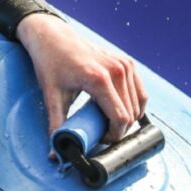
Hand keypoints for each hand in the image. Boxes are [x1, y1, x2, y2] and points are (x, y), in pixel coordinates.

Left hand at [15, 12, 147, 145]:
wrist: (52, 36)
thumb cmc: (50, 63)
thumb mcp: (51, 96)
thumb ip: (56, 126)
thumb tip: (55, 154)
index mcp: (99, 79)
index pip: (120, 119)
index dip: (113, 136)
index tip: (100, 139)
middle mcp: (116, 70)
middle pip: (131, 115)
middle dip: (118, 130)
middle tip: (100, 132)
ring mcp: (124, 65)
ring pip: (138, 105)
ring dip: (127, 118)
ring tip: (106, 120)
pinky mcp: (127, 63)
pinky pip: (140, 92)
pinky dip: (134, 105)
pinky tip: (118, 109)